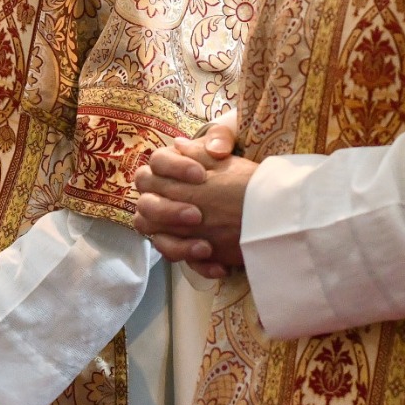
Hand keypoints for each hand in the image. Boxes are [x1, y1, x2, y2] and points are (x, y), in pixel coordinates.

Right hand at [132, 131, 255, 278]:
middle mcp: (161, 196)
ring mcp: (167, 224)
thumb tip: (205, 147)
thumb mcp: (234, 152)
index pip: (156, 163)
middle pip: (145, 203)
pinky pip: (178, 259)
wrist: (260, 209)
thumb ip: (220, 138)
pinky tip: (220, 266)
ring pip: (153, 236)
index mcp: (169, 169)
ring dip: (176, 243)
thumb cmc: (240, 176)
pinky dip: (198, 265)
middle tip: (197, 215)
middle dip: (168, 210)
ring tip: (205, 247)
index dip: (173, 169)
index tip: (200, 176)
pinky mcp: (182, 246)